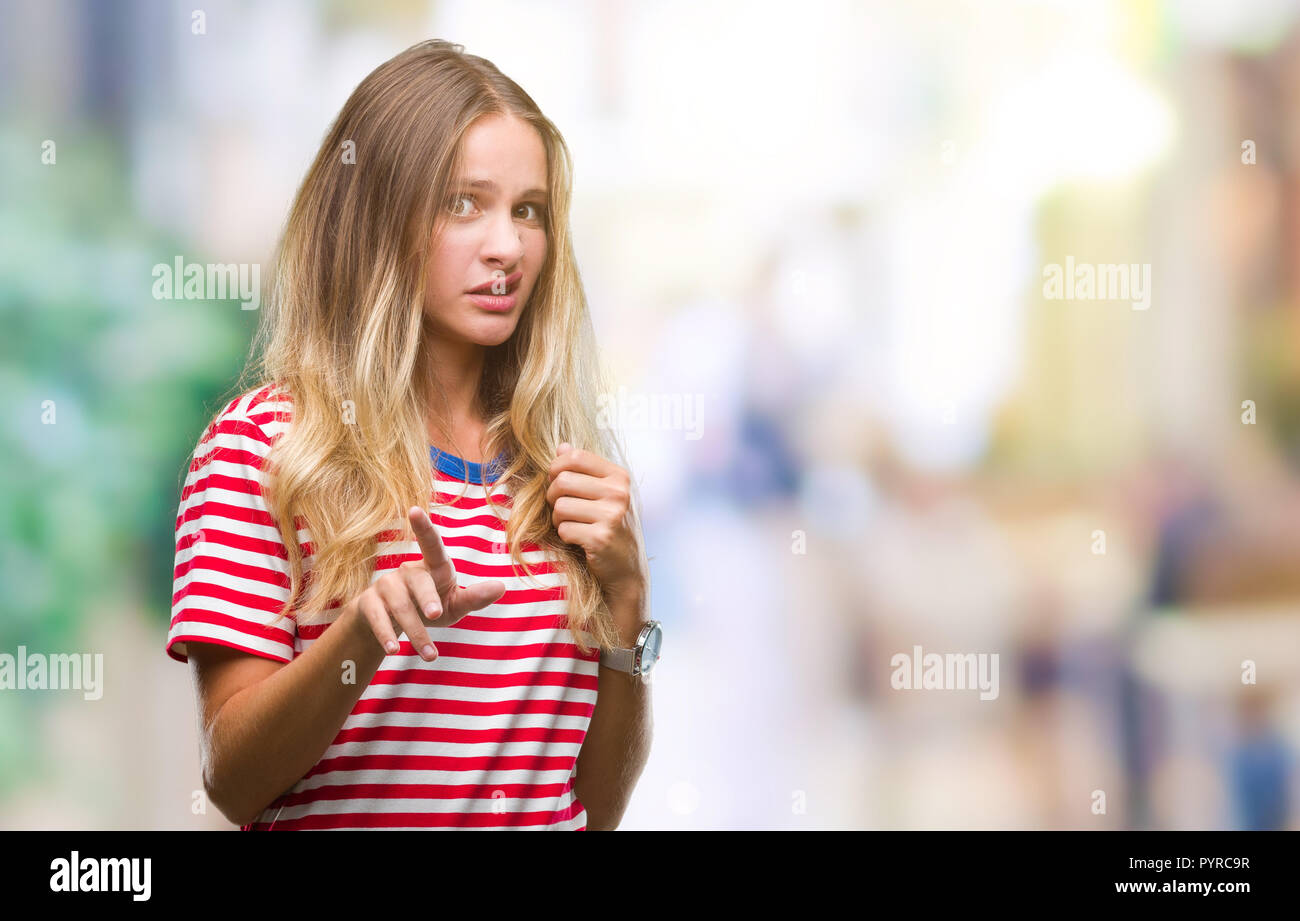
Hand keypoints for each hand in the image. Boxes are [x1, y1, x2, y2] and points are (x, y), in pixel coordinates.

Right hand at [351, 506, 506, 660]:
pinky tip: (393, 650)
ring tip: (429, 655)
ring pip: (400, 606)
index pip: (430, 545)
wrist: (387, 624)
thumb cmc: (428, 608)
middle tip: (435, 616)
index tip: (413, 510)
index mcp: (431, 567)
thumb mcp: (454, 605)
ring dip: (414, 631)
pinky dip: (386, 634)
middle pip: (418, 582)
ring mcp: (385, 587)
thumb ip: (475, 597)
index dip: (423, 528)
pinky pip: (378, 618)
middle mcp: (407, 572)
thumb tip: (502, 586)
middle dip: (427, 598)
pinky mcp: (368, 605)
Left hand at [546, 443, 645, 600]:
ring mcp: (612, 516)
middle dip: (553, 497)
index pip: (574, 456)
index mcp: (619, 476)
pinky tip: (579, 540)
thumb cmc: (611, 526)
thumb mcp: (603, 494)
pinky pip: (564, 529)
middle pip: (562, 480)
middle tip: (563, 509)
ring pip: (560, 506)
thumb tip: (562, 446)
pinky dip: (565, 536)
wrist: (627, 568)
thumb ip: (583, 469)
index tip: (557, 481)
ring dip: (558, 519)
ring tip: (573, 525)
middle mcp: (619, 493)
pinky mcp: (601, 538)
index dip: (556, 468)